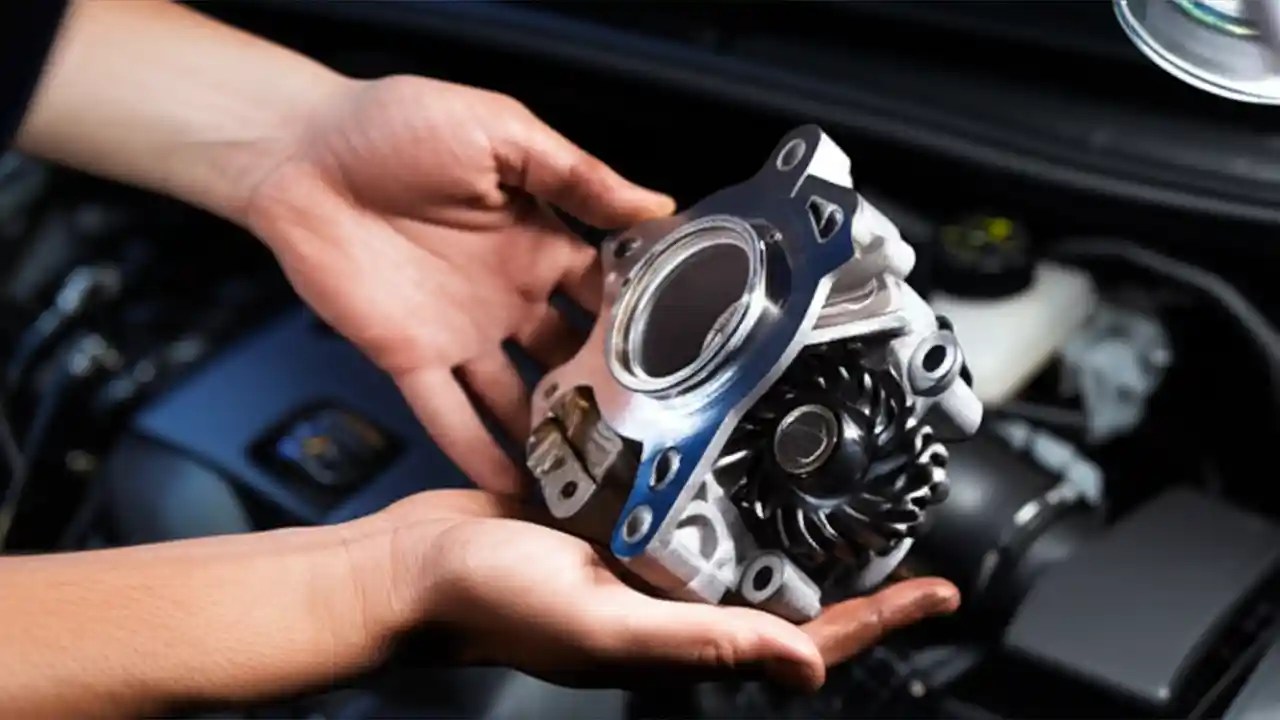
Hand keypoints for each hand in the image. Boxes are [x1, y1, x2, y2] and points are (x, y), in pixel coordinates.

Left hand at [243, 76, 674, 493]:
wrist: (300, 154)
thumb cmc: (395, 125)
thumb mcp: (501, 134)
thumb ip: (576, 176)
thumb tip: (655, 205)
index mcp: (538, 242)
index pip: (605, 293)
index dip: (640, 324)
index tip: (681, 360)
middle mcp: (509, 296)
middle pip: (571, 359)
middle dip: (605, 396)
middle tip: (644, 436)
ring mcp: (462, 333)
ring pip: (518, 399)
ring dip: (551, 435)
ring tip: (592, 478)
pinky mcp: (410, 357)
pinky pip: (449, 415)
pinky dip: (478, 451)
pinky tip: (513, 485)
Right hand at [365, 490, 960, 691]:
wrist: (419, 561)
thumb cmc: (494, 605)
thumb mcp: (603, 627)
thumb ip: (700, 642)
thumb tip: (806, 664)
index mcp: (683, 637)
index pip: (803, 640)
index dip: (877, 620)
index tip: (939, 592)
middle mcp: (676, 600)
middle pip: (787, 590)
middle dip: (852, 571)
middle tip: (905, 528)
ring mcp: (647, 558)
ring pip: (742, 540)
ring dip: (796, 519)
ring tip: (848, 481)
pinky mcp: (617, 516)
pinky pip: (688, 500)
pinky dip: (726, 480)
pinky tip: (748, 443)